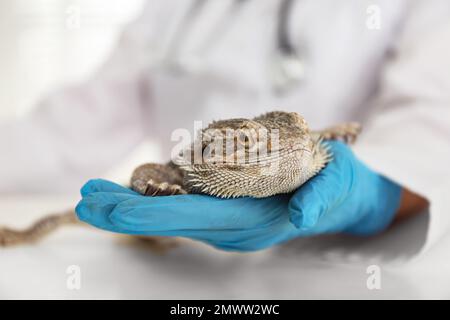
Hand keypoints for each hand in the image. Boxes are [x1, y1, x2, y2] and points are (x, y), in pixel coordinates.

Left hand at [75, 141, 401, 250]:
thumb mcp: (338, 185)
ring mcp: (228, 221)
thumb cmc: (338, 183)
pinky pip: (183, 208)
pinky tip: (132, 191)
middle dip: (126, 212)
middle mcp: (235, 227)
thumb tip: (300, 216)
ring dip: (133, 206)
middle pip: (171, 220)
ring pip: (172, 216)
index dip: (150, 214)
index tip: (111, 209)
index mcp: (256, 220)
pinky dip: (153, 201)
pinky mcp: (227, 210)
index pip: (194, 218)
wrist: (344, 196)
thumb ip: (322, 200)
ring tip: (95, 195)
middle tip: (85, 201)